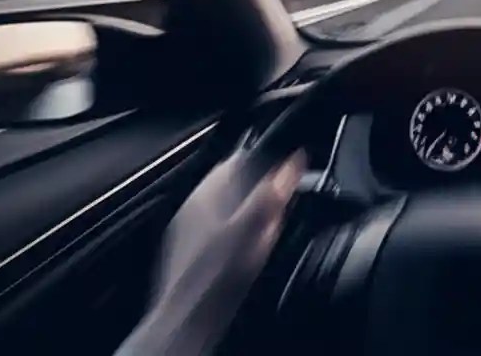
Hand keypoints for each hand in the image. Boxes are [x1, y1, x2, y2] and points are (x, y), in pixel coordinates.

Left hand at [117, 148, 305, 354]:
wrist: (188, 320)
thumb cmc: (218, 275)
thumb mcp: (253, 229)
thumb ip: (272, 194)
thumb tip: (293, 162)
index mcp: (207, 194)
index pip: (237, 160)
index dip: (265, 163)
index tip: (285, 176)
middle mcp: (192, 208)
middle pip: (232, 186)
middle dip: (258, 193)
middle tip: (279, 209)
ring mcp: (187, 231)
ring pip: (224, 210)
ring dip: (247, 215)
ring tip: (265, 231)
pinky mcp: (188, 254)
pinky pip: (217, 233)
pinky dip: (236, 236)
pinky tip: (245, 253)